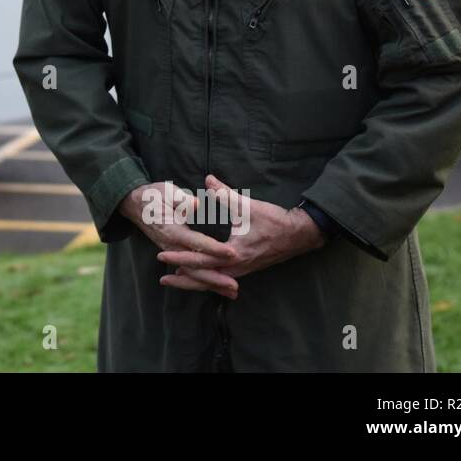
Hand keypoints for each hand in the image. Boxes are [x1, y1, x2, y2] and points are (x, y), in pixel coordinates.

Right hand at [119, 180, 240, 298]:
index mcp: (171, 230)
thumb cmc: (153, 196)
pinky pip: (190, 272)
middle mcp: (171, 246)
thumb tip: (196, 204)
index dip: (214, 249)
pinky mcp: (175, 255)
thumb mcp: (166, 192)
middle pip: (194, 267)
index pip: (196, 242)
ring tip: (232, 292)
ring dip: (212, 284)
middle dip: (215, 278)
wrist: (135, 205)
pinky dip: (205, 282)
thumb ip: (181, 199)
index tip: (232, 253)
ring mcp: (173, 252)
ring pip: (193, 273)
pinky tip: (219, 288)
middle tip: (234, 286)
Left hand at [156, 174, 325, 283]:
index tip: (162, 256)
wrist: (298, 234)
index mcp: (235, 253)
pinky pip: (222, 279)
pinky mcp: (245, 269)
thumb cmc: (273, 219)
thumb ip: (225, 193)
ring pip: (213, 281)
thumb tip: (208, 178)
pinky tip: (198, 278)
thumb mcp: (247, 206)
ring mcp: (242, 270)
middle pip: (204, 278)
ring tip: (174, 281)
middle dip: (183, 280)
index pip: (201, 259)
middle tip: (162, 279)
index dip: (180, 257)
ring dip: (194, 282)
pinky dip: (207, 280)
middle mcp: (237, 266)